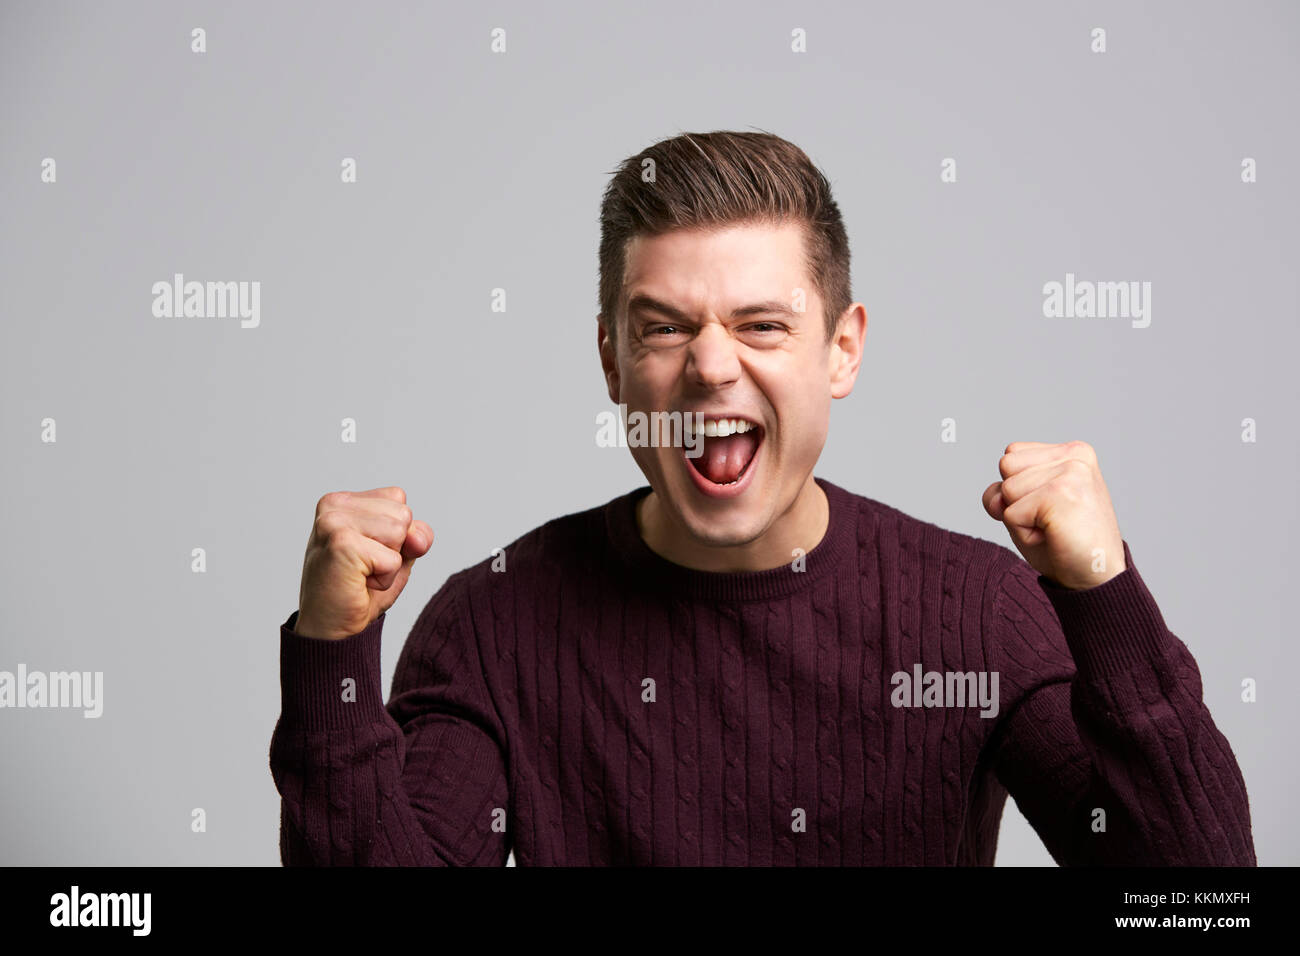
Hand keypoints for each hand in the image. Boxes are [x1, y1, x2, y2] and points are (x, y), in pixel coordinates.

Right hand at [295, 486, 433, 639]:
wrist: (330, 630)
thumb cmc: (360, 591)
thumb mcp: (397, 554)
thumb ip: (415, 536)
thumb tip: (418, 537)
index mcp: (342, 501)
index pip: (398, 497)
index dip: (397, 532)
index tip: (367, 553)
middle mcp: (334, 506)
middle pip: (403, 513)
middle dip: (395, 547)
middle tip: (364, 567)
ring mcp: (334, 522)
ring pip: (400, 531)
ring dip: (390, 563)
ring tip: (361, 574)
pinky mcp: (341, 544)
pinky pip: (394, 559)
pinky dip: (384, 578)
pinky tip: (358, 583)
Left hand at [981, 441, 1125, 589]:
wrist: (1097, 579)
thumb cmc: (1065, 543)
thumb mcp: (1028, 507)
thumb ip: (1004, 491)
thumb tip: (996, 498)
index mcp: (1073, 452)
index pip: (1011, 457)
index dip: (1019, 490)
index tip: (1051, 508)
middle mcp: (1075, 457)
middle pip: (1005, 468)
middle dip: (1018, 501)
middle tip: (1052, 520)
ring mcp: (1070, 474)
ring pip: (1006, 491)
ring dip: (1022, 519)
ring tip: (1055, 529)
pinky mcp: (1059, 495)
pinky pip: (1010, 514)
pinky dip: (1024, 534)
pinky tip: (1054, 537)